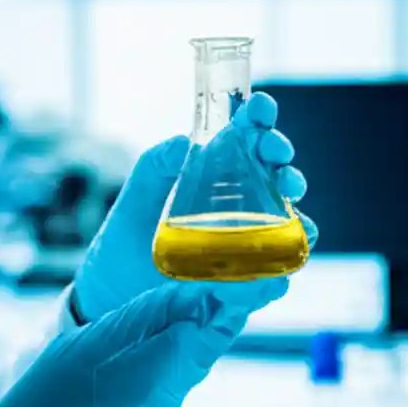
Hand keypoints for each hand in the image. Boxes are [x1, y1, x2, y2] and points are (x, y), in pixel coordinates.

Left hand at [75, 92, 317, 321]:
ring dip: (295, 201)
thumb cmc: (125, 242)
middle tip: (276, 154)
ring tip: (288, 191)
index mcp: (214, 174)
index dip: (258, 119)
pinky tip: (289, 243)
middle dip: (281, 157)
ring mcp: (248, 243)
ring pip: (288, 218)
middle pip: (274, 174)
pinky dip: (290, 254)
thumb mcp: (137, 195)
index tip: (262, 108)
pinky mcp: (248, 280)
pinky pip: (279, 267)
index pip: (245, 139)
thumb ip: (159, 163)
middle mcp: (239, 206)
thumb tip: (188, 143)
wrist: (113, 299)